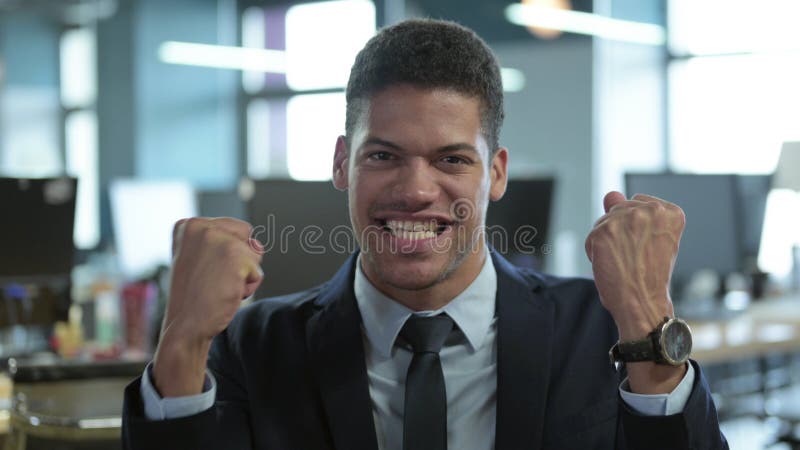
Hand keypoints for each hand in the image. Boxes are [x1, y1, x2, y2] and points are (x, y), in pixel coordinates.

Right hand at [154, 217, 263, 395]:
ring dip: (243, 275)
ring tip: (218, 287)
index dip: (228, 254)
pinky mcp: (236, 256)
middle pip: (247, 236)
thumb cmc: (194, 297)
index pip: (234, 228)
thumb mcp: (203, 260)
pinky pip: (258, 272)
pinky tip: (225, 294)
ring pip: (254, 254)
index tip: (205, 270)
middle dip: (239, 260)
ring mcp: (219, 239)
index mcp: (189, 225)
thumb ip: (228, 244)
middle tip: (212, 279)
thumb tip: (258, 245)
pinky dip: (248, 287)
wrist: (185, 326)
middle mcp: (201, 226)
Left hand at [585, 192, 686, 393]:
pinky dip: (595, 253)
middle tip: (634, 257)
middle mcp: (650, 210)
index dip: (636, 228)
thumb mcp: (650, 239)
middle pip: (619, 210)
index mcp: (670, 212)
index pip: (638, 202)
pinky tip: (611, 266)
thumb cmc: (649, 277)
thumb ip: (631, 212)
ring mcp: (626, 219)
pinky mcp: (604, 231)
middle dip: (620, 233)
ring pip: (603, 222)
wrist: (643, 303)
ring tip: (623, 262)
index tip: (646, 247)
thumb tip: (611, 194)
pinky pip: (591, 237)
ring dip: (606, 243)